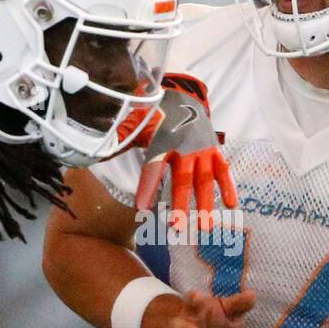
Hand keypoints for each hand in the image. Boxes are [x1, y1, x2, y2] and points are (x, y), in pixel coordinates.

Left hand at [133, 75, 237, 229]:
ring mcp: (202, 150)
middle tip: (177, 228)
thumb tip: (97, 153)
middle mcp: (184, 148)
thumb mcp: (138, 125)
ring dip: (206, 204)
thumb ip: (122, 141)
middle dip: (180, 204)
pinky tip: (232, 206)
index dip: (147, 187)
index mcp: (162, 142)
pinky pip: (223, 170)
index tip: (140, 209)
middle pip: (182, 180)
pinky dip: (229, 187)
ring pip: (205, 179)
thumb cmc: (158, 118)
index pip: (154, 167)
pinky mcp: (215, 151)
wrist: (185, 99)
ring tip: (206, 227)